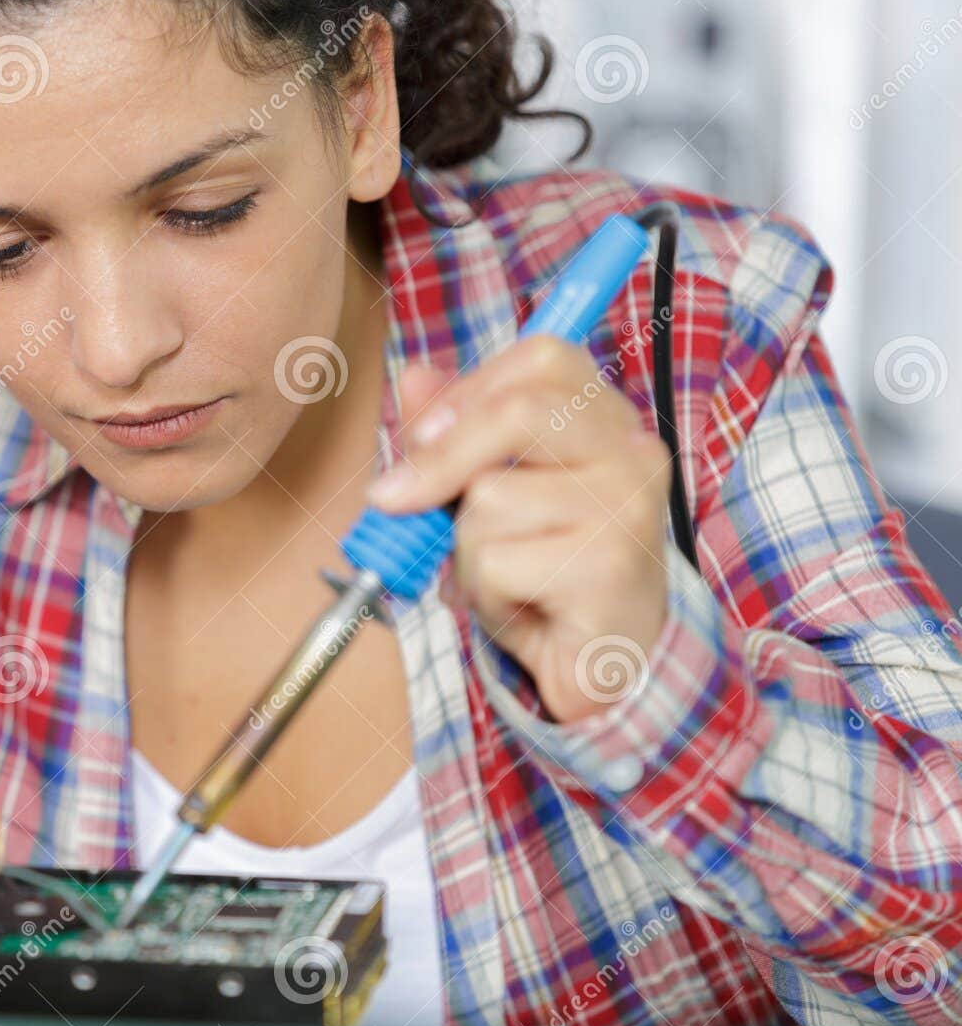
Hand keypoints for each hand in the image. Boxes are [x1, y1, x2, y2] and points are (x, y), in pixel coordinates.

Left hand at [368, 338, 672, 721]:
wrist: (602, 667)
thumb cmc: (545, 574)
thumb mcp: (489, 494)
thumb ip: (453, 435)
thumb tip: (412, 378)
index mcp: (606, 420)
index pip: (542, 359)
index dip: (469, 391)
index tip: (424, 434)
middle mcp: (631, 452)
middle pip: (518, 412)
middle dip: (440, 459)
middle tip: (394, 498)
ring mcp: (628, 507)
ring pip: (490, 500)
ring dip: (468, 552)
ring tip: (506, 578)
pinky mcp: (610, 565)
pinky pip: (496, 562)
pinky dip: (485, 595)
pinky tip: (523, 608)